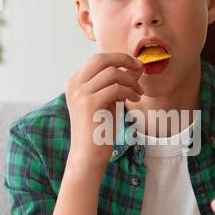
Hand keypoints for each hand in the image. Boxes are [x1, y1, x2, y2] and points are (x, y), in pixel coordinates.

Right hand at [64, 51, 143, 171]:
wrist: (88, 155)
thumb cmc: (99, 130)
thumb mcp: (110, 101)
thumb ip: (118, 83)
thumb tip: (135, 67)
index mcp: (74, 83)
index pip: (97, 60)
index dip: (118, 59)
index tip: (135, 65)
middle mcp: (74, 85)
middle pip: (100, 58)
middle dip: (124, 59)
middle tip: (139, 67)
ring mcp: (80, 93)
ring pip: (112, 72)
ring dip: (130, 80)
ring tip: (138, 92)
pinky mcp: (89, 104)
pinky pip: (116, 88)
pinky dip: (129, 91)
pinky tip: (134, 99)